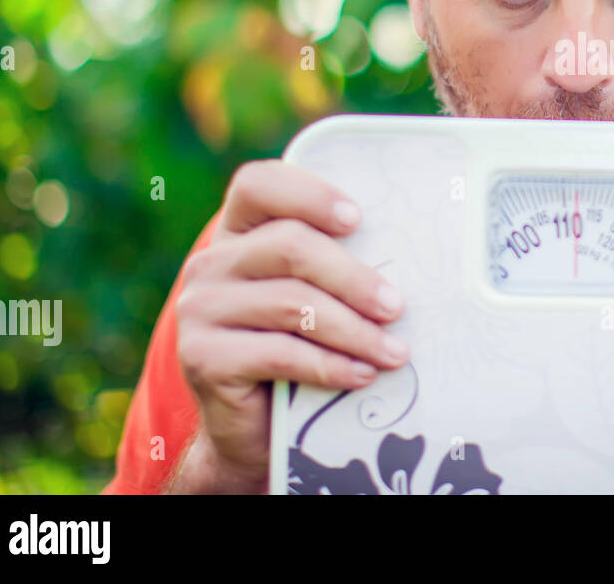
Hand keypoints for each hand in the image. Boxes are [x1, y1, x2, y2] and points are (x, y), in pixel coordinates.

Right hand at [170, 160, 408, 492]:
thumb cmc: (300, 350)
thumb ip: (336, 267)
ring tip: (394, 351)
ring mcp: (199, 310)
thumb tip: (414, 257)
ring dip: (354, 330)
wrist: (254, 428)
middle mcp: (210, 264)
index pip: (258, 184)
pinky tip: (362, 375)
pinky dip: (330, 365)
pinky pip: (279, 354)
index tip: (357, 218)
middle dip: (353, 277)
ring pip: (291, 304)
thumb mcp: (315, 299)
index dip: (308, 193)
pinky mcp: (201, 358)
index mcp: (237, 233)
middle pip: (289, 246)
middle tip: (397, 307)